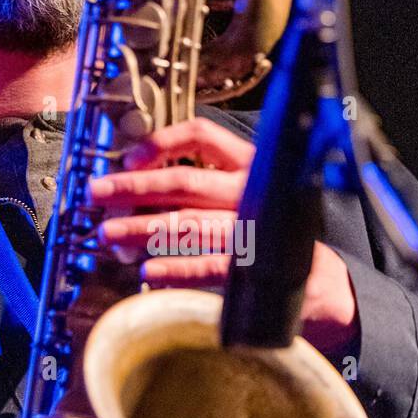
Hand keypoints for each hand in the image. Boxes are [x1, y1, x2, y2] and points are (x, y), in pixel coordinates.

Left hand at [88, 117, 358, 353]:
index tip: (130, 157)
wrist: (318, 283)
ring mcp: (252, 230)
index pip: (202, 135)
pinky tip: (148, 270)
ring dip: (143, 230)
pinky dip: (174, 268)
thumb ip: (199, 189)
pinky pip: (206, 266)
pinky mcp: (253, 269)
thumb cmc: (268, 236)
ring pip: (188, 224)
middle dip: (134, 188)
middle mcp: (250, 191)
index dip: (162, 141)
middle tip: (99, 195)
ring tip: (111, 235)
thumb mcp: (242, 197)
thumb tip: (135, 195)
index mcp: (247, 165)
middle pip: (184, 181)